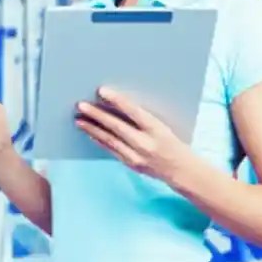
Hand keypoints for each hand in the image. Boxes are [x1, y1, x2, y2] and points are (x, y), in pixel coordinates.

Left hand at [75, 87, 195, 186]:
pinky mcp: (132, 165)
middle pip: (117, 126)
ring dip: (92, 129)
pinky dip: (100, 141)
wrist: (182, 170)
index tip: (102, 91)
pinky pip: (112, 150)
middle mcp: (146, 144)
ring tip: (79, 119)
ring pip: (110, 140)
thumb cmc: (174, 142)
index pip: (134, 112)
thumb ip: (145, 118)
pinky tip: (90, 133)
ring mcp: (137, 156)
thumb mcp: (164, 126)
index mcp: (158, 129)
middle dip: (97, 115)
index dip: (117, 101)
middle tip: (81, 105)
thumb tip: (120, 104)